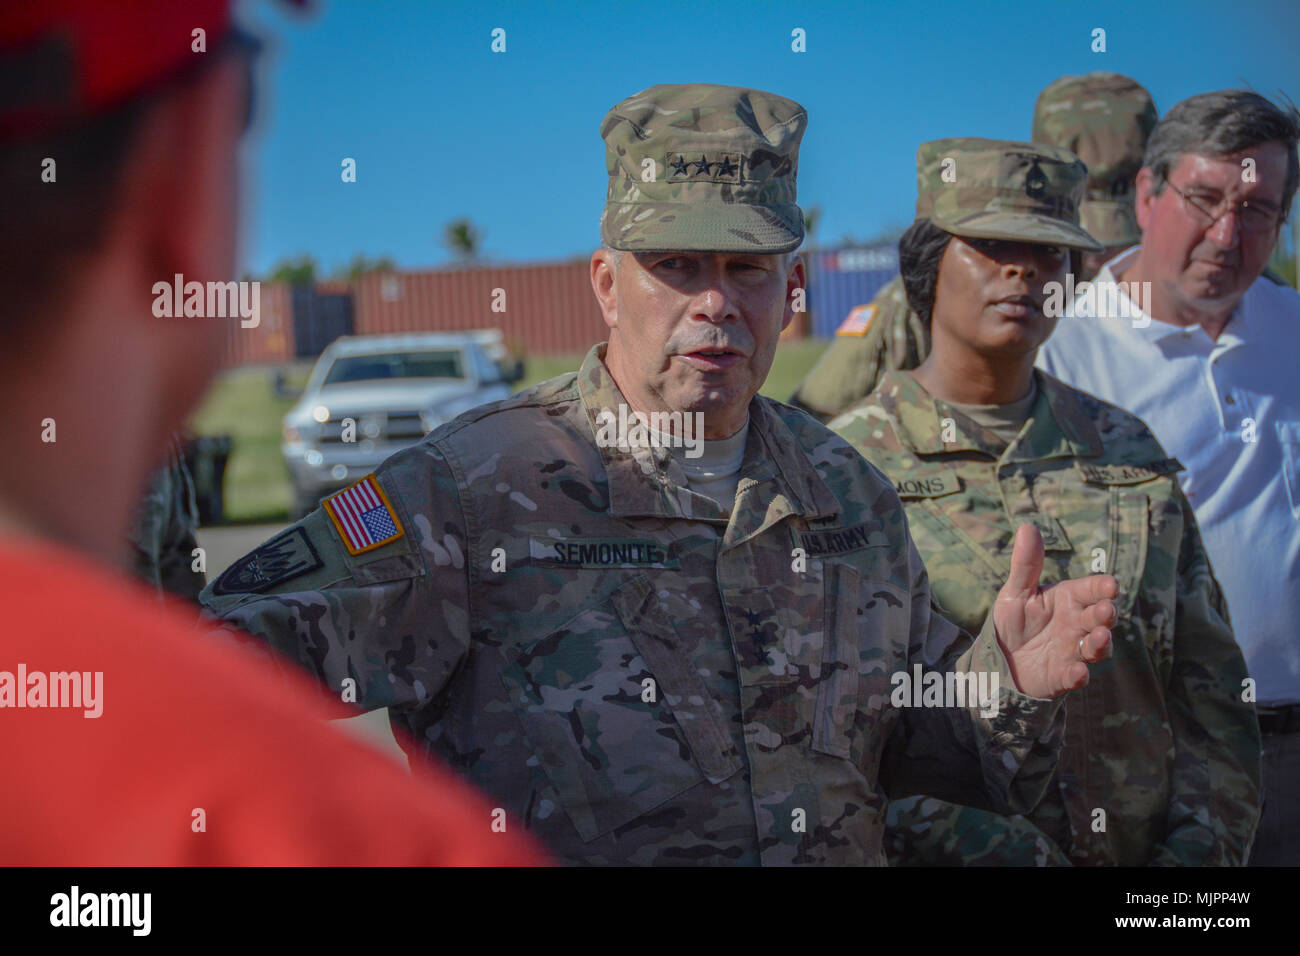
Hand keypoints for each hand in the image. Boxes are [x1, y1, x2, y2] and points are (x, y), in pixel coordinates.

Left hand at [993, 524, 1116, 698]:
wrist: (1001, 660)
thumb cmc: (1014, 621)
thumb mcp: (1016, 592)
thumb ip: (1026, 564)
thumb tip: (1027, 527)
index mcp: (1069, 599)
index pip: (1091, 589)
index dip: (1102, 587)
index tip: (1111, 585)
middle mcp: (1077, 624)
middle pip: (1099, 618)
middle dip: (1105, 614)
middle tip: (1106, 611)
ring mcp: (1074, 651)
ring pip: (1096, 647)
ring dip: (1101, 643)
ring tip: (1100, 637)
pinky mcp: (1064, 676)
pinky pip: (1075, 676)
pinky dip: (1079, 675)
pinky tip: (1078, 672)